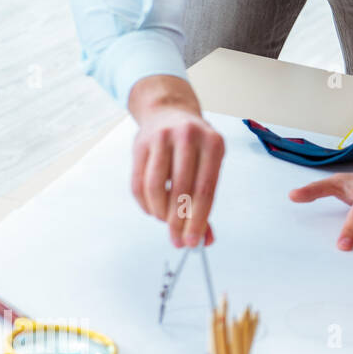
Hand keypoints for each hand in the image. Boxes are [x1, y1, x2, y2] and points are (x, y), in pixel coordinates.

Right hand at [128, 75, 220, 247]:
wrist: (169, 111)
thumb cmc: (195, 146)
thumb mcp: (210, 164)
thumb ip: (207, 201)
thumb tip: (205, 240)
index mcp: (214, 144)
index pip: (206, 190)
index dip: (198, 220)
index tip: (193, 242)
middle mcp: (188, 137)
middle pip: (182, 190)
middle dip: (178, 222)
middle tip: (178, 241)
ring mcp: (162, 138)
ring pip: (156, 187)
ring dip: (160, 213)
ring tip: (165, 222)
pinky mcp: (140, 143)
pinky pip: (138, 182)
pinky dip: (145, 203)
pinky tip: (153, 211)